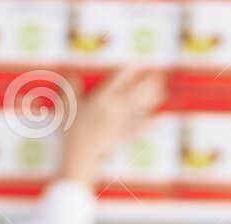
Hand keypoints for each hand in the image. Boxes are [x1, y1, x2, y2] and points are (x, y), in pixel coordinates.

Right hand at [56, 68, 167, 186]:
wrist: (80, 154)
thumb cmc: (72, 130)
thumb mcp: (68, 105)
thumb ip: (72, 88)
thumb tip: (72, 74)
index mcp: (103, 97)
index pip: (120, 78)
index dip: (131, 69)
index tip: (139, 63)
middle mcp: (117, 106)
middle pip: (139, 89)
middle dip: (150, 81)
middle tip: (157, 74)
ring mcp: (123, 121)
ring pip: (144, 105)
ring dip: (154, 96)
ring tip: (161, 89)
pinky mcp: (125, 135)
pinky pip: (142, 127)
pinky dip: (152, 123)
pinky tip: (162, 118)